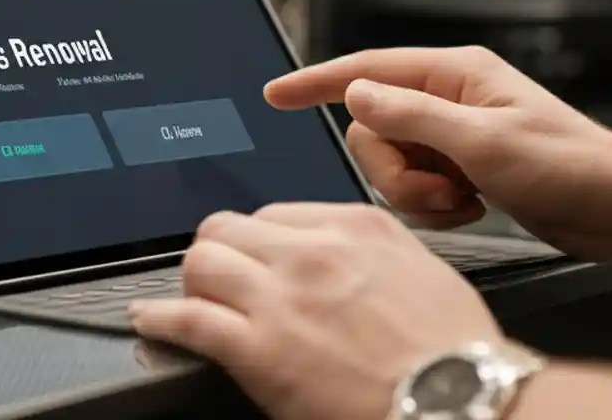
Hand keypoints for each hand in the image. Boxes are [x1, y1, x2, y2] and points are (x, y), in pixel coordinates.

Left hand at [129, 203, 501, 419]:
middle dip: (220, 253)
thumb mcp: (420, 270)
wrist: (460, 399)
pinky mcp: (257, 348)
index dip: (258, 241)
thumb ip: (369, 253)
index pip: (274, 213)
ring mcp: (280, 297)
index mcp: (354, 226)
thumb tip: (339, 257)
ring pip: (201, 262)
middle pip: (227, 228)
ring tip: (192, 300)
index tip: (254, 257)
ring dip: (194, 283)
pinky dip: (160, 318)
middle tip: (221, 279)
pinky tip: (151, 320)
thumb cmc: (454, 350)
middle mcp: (311, 251)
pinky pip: (188, 317)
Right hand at [265, 46, 611, 256]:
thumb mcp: (483, 142)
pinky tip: (474, 207)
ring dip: (418, 194)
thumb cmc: (569, 166)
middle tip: (441, 189)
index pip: (367, 70)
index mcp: (454, 75)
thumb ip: (412, 116)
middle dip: (395, 171)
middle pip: (372, 131)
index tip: (276, 96)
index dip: (317, 82)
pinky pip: (416, 188)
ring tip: (465, 201)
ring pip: (390, 165)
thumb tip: (355, 95)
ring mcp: (453, 135)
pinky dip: (436, 207)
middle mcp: (448, 99)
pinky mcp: (461, 168)